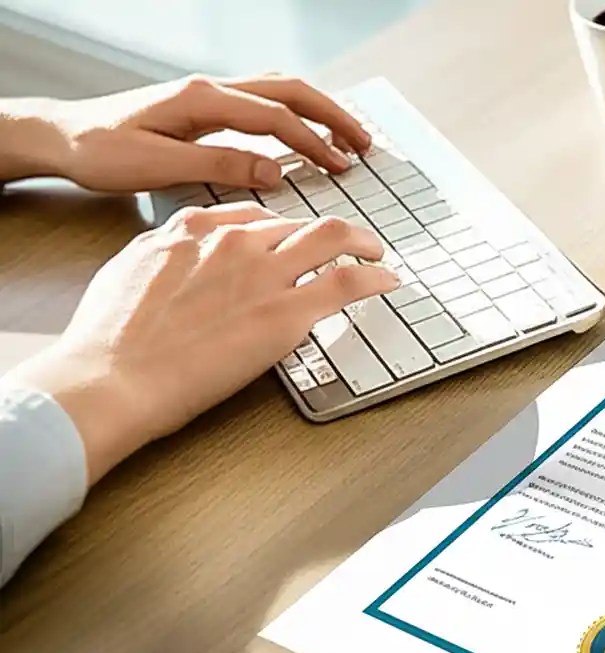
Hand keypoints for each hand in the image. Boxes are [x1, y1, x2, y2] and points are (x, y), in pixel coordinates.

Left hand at [0, 74, 370, 190]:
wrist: (62, 136)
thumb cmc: (100, 152)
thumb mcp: (156, 166)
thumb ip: (219, 166)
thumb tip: (275, 171)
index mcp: (202, 100)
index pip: (275, 117)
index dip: (314, 142)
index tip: (343, 166)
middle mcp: (210, 89)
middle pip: (289, 90)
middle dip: (332, 115)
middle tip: (364, 144)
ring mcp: (208, 94)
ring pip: (278, 90)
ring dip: (317, 111)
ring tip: (346, 138)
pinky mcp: (204, 107)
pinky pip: (262, 102)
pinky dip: (294, 114)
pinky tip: (304, 134)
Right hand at [5, 204, 398, 483]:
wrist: (113, 377)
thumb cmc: (109, 340)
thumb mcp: (130, 272)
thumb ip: (166, 258)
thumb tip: (181, 263)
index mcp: (194, 230)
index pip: (253, 216)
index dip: (282, 228)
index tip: (294, 239)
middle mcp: (235, 241)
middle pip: (298, 224)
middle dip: (327, 234)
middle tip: (348, 246)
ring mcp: (265, 274)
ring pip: (333, 238)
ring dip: (362, 243)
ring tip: (375, 254)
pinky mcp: (289, 312)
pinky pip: (349, 282)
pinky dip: (376, 277)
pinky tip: (387, 280)